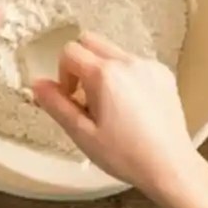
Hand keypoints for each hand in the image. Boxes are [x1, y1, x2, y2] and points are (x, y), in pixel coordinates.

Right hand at [31, 33, 206, 197]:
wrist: (169, 166)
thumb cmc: (126, 155)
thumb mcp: (82, 134)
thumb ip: (56, 105)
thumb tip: (38, 84)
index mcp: (105, 74)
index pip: (70, 51)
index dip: (63, 74)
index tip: (72, 98)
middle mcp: (128, 62)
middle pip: (90, 41)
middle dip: (80, 64)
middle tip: (86, 97)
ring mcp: (148, 66)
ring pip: (113, 52)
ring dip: (103, 69)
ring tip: (111, 106)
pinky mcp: (163, 74)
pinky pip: (134, 63)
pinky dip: (125, 76)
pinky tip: (131, 107)